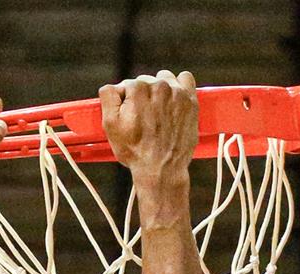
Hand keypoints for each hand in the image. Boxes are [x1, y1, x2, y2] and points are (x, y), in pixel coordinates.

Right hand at [99, 70, 198, 191]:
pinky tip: (174, 100)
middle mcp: (158, 86)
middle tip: (143, 118)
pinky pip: (185, 79)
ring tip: (158, 111)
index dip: (125, 101)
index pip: (127, 85)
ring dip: (160, 90)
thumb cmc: (135, 150)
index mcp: (137, 89)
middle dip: (142, 96)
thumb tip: (114, 86)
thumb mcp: (110, 125)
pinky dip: (179, 86)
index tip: (130, 116)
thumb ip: (108, 97)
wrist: (162, 169)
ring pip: (164, 78)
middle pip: (145, 81)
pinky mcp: (190, 100)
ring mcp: (177, 93)